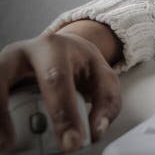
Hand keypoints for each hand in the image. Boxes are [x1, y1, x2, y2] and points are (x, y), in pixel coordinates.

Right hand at [0, 32, 121, 152]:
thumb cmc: (80, 65)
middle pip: (4, 77)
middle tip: (10, 145)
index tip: (72, 142)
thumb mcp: (102, 77)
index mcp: (53, 48)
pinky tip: (1, 137)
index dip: (63, 113)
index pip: (56, 80)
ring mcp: (2, 65)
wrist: (61, 49)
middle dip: (3, 113)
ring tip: (2, 145)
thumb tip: (95, 131)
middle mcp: (21, 53)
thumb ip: (106, 102)